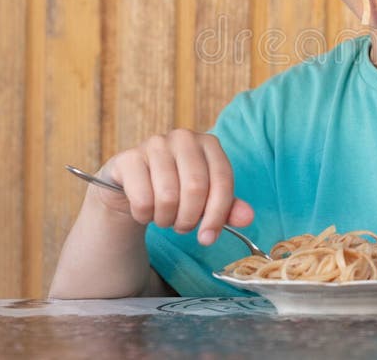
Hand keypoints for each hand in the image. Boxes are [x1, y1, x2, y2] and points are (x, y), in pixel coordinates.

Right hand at [95, 129, 253, 245]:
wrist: (132, 185)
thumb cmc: (177, 189)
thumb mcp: (206, 199)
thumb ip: (228, 208)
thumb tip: (248, 218)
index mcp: (209, 144)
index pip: (222, 180)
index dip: (217, 214)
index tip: (208, 238)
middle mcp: (183, 138)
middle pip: (195, 188)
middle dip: (189, 219)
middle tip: (183, 227)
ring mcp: (154, 144)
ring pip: (168, 196)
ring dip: (167, 219)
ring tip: (165, 217)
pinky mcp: (128, 158)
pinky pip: (142, 199)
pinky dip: (145, 215)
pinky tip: (145, 210)